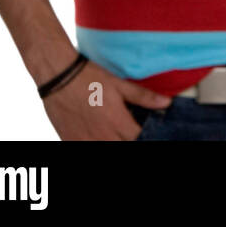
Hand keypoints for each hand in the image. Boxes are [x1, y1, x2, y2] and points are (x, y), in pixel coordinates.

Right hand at [41, 59, 171, 139]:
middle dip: (130, 139)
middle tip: (130, 130)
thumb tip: (167, 103)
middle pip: (124, 146)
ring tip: (117, 132)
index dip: (147, 135)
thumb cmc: (89, 78)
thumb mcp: (120, 85)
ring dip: (114, 141)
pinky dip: (95, 142)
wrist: (58, 77)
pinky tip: (100, 135)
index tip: (150, 130)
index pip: (139, 138)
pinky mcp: (70, 141)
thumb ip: (144, 97)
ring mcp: (85, 141)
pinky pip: (86, 148)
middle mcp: (102, 136)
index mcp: (117, 123)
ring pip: (105, 149)